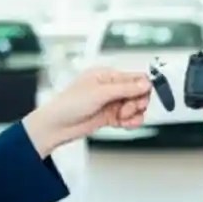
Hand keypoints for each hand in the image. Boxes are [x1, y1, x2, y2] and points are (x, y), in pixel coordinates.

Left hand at [22, 68, 151, 156]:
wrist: (57, 125)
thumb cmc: (69, 103)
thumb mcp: (99, 93)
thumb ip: (125, 88)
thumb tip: (146, 84)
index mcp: (108, 76)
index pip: (136, 78)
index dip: (143, 88)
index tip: (142, 97)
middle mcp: (111, 88)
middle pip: (139, 93)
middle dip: (137, 103)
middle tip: (127, 109)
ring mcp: (111, 103)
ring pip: (136, 107)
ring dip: (134, 114)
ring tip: (123, 118)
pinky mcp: (110, 116)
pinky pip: (129, 118)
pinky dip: (130, 122)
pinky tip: (124, 124)